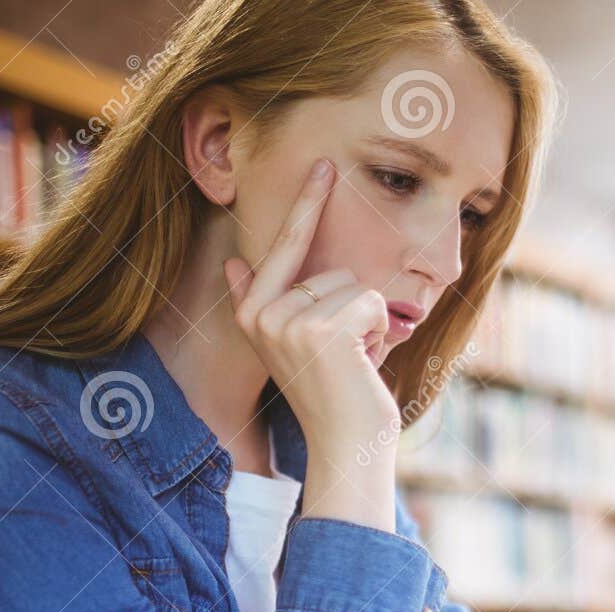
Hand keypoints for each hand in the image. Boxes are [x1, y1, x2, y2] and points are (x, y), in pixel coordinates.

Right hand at [224, 158, 400, 529]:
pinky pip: (370, 299)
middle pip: (332, 268)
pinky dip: (379, 330)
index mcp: (252, 311)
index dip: (306, 203)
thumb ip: (264, 300)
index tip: (324, 164)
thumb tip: (235, 262)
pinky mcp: (320, 330)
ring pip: (355, 283)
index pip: (283, 245)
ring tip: (352, 359)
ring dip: (367, 322)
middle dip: (354, 308)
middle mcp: (261, 312)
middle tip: (346, 354)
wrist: (347, 444)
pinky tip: (363, 362)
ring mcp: (287, 320)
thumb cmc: (335, 392)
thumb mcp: (294, 343)